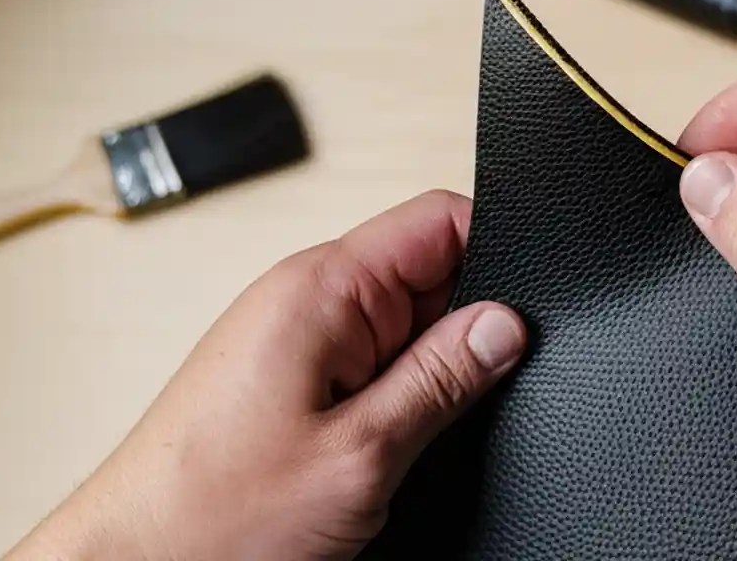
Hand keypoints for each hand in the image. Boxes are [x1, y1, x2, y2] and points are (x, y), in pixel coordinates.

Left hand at [6, 190, 525, 560]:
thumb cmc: (211, 516)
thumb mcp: (362, 451)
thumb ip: (443, 378)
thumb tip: (506, 325)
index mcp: (323, 287)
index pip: (438, 219)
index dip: (496, 250)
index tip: (524, 312)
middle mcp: (306, 297)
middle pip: (428, 271)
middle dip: (465, 326)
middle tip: (458, 395)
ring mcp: (297, 336)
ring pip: (404, 324)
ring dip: (426, 370)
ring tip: (405, 430)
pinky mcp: (291, 375)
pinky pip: (372, 361)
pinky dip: (395, 393)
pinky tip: (386, 438)